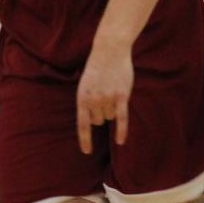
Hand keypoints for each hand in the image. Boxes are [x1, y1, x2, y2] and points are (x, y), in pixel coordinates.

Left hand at [76, 39, 132, 154]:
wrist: (109, 50)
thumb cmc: (97, 68)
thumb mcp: (85, 84)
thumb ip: (88, 102)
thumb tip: (92, 121)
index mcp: (82, 98)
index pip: (83, 125)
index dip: (85, 140)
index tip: (87, 152)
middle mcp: (94, 101)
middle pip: (99, 121)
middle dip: (101, 113)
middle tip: (102, 96)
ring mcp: (108, 99)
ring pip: (110, 117)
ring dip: (111, 109)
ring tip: (110, 91)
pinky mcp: (121, 96)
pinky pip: (122, 118)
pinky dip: (121, 131)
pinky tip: (120, 141)